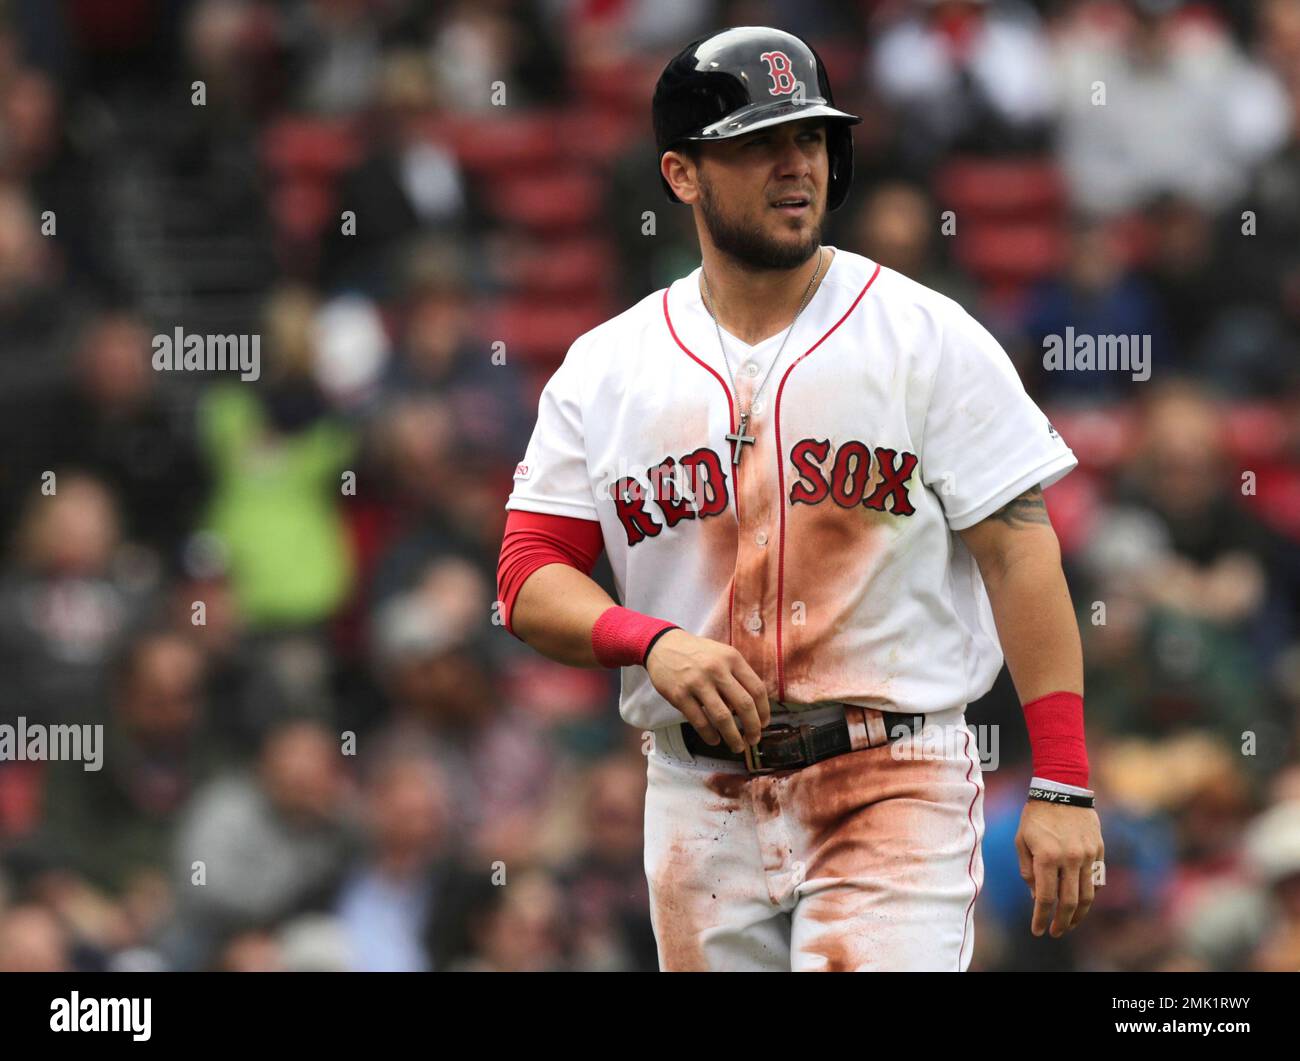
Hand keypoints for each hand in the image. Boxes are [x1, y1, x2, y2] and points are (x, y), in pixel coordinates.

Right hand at [644, 629, 770, 752]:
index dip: (764, 711)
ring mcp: (697, 682)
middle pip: (744, 705)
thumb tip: (751, 706)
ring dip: (733, 737)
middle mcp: (717, 669)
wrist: (663, 645)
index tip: (764, 724)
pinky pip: (700, 721)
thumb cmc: (697, 653)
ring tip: (737, 746)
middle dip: (752, 728)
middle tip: (753, 739)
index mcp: (732, 658)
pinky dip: (710, 735)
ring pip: (723, 717)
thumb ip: (737, 675)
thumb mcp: (722, 654)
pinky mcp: (679, 695)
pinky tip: (714, 740)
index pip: (757, 689)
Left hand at [1015, 800, 1103, 937]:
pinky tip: (1081, 902)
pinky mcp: (1098, 851)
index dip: (1040, 917)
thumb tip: (1035, 896)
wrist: (1061, 789)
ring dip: (1079, 914)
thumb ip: (1027, 870)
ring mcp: (1086, 855)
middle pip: (1069, 902)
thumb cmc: (1036, 816)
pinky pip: (1096, 880)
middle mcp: (1069, 859)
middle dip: (1062, 922)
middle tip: (1055, 932)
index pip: (1045, 897)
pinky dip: (1089, 894)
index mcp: (1047, 857)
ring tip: (1070, 924)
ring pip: (1087, 895)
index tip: (1037, 931)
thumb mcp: (1021, 840)